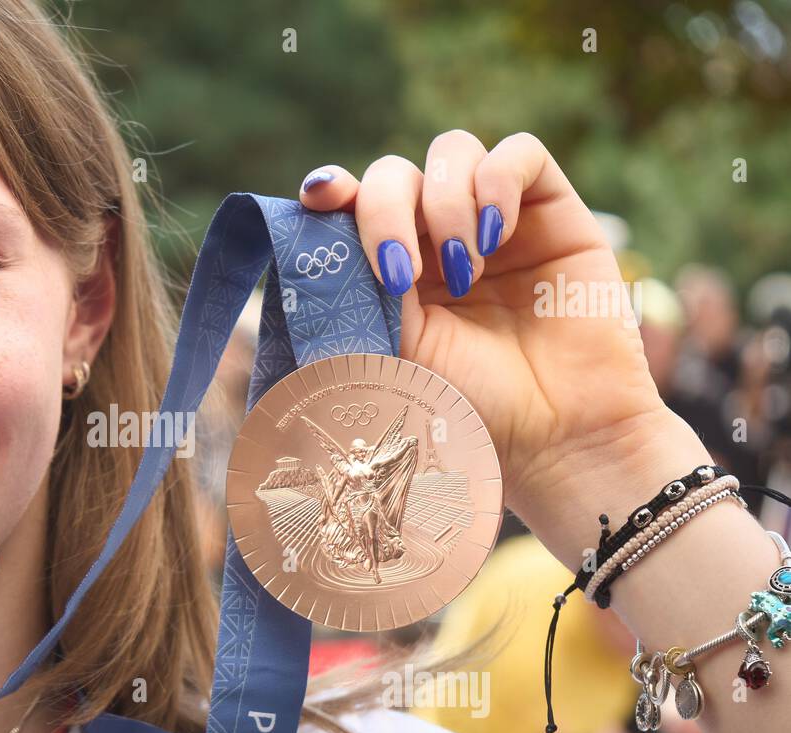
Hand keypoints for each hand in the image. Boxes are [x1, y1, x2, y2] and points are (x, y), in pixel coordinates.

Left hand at [298, 132, 696, 532]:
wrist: (554, 437)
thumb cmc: (468, 408)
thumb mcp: (389, 349)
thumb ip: (356, 288)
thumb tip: (322, 226)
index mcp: (388, 272)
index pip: (351, 205)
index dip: (331, 190)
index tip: (320, 199)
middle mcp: (436, 241)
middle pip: (395, 174)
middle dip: (385, 211)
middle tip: (398, 275)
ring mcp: (493, 222)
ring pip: (451, 152)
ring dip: (444, 204)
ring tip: (465, 274)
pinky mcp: (551, 211)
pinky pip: (520, 152)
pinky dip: (497, 181)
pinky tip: (496, 236)